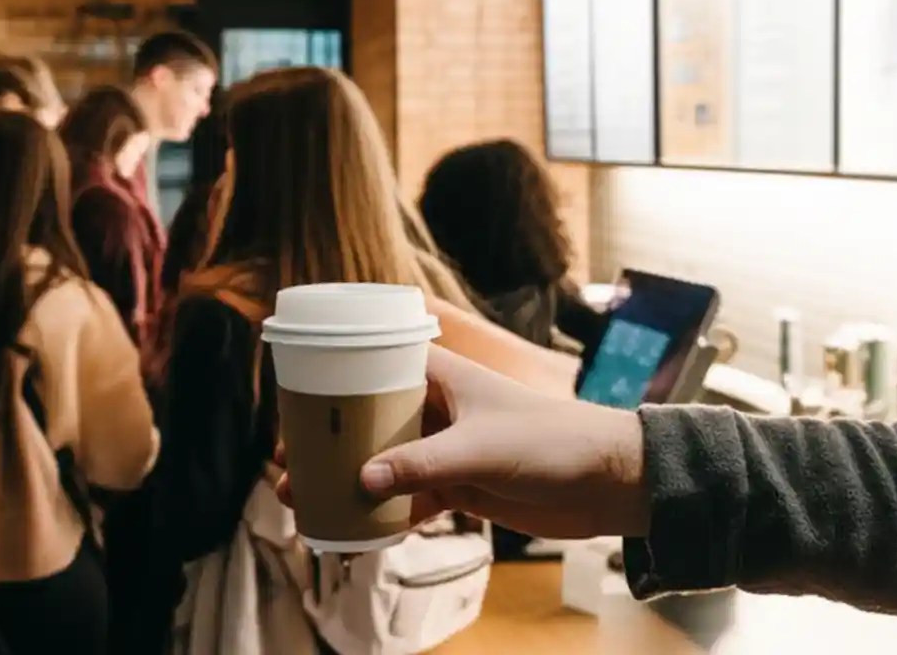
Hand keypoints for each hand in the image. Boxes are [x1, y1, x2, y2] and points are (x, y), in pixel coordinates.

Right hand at [276, 346, 648, 538]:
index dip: (331, 386)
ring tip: (305, 499)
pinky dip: (384, 512)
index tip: (295, 411)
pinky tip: (354, 527)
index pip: (374, 368)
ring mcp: (448, 448)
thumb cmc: (553, 441)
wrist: (609, 481)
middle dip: (329, 443)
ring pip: (384, 462)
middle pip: (369, 421)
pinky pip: (410, 497)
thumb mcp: (480, 448)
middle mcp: (439, 409)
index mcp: (442, 378)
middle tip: (287, 466)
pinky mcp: (462, 485)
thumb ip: (421, 464)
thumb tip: (362, 481)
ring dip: (349, 480)